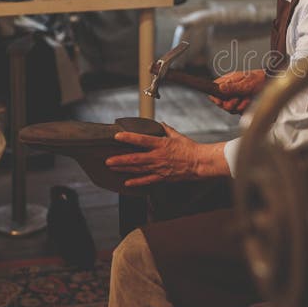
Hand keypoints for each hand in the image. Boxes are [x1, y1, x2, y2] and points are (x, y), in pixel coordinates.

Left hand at [105, 123, 228, 186]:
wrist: (200, 163)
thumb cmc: (190, 148)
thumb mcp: (178, 136)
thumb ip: (167, 130)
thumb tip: (160, 124)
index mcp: (161, 144)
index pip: (141, 140)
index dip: (128, 138)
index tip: (117, 136)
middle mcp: (158, 157)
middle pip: (135, 159)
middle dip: (119, 159)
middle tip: (107, 160)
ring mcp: (159, 168)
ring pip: (138, 169)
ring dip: (124, 169)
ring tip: (112, 167)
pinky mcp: (162, 177)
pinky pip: (147, 180)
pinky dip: (136, 182)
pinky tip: (127, 182)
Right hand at [210, 69, 265, 113]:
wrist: (268, 83)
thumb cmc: (257, 79)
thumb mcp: (245, 83)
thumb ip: (233, 87)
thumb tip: (220, 88)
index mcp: (227, 82)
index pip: (213, 91)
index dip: (215, 98)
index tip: (220, 101)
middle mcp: (229, 90)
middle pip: (221, 104)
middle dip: (231, 103)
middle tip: (238, 98)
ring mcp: (234, 97)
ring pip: (230, 109)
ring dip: (240, 105)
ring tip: (247, 98)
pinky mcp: (240, 104)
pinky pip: (238, 111)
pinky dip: (244, 107)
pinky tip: (249, 100)